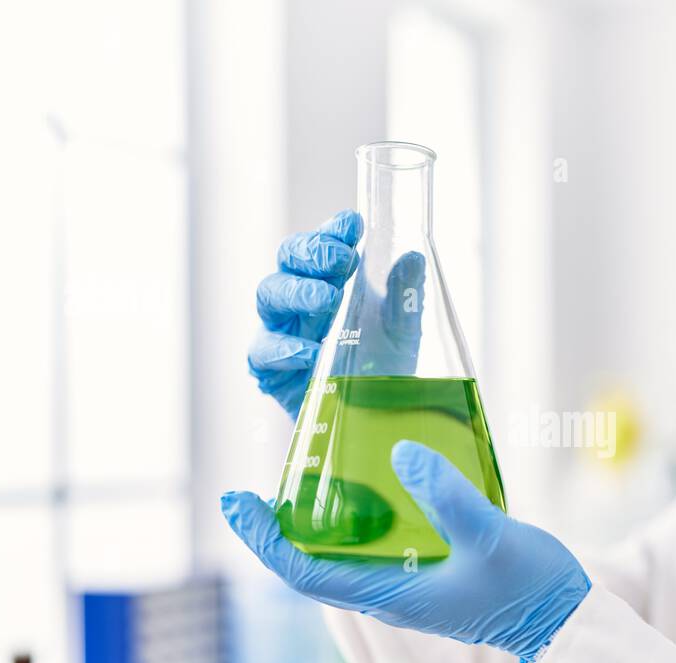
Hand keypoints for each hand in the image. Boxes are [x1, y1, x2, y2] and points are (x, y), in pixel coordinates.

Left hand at [220, 440, 591, 660]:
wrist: (567, 625)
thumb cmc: (532, 588)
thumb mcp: (491, 536)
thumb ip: (446, 496)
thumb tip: (401, 454)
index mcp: (392, 595)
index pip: (305, 572)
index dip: (266, 538)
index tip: (239, 502)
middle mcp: (389, 595)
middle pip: (314, 564)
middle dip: (281, 526)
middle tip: (263, 480)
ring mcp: (408, 588)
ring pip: (344, 556)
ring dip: (318, 521)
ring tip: (309, 474)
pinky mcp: (428, 578)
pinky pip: (376, 548)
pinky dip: (359, 519)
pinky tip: (371, 484)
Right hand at [249, 209, 426, 419]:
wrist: (370, 424)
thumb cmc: (380, 371)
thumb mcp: (402, 334)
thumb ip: (404, 299)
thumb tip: (412, 259)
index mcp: (331, 282)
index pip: (324, 245)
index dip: (332, 231)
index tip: (352, 225)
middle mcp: (301, 300)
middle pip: (288, 259)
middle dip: (311, 252)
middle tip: (342, 260)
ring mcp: (282, 331)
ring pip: (269, 294)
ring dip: (298, 292)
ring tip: (328, 300)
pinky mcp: (270, 368)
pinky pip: (263, 350)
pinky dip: (285, 348)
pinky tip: (311, 353)